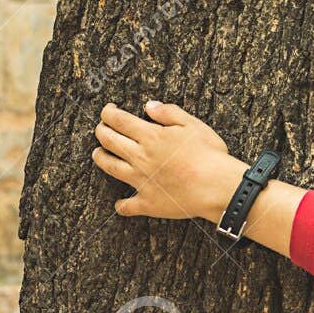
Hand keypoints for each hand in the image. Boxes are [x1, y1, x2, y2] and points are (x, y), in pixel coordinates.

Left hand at [92, 101, 250, 220]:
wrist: (216, 187)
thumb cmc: (209, 154)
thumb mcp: (192, 124)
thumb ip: (168, 113)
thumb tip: (149, 106)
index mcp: (150, 137)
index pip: (119, 121)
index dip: (109, 113)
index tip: (107, 110)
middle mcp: (140, 157)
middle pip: (109, 141)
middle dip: (101, 132)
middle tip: (100, 128)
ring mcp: (141, 181)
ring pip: (110, 168)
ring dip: (100, 159)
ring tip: (97, 154)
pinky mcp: (148, 202)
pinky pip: (128, 206)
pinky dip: (121, 205)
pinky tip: (119, 205)